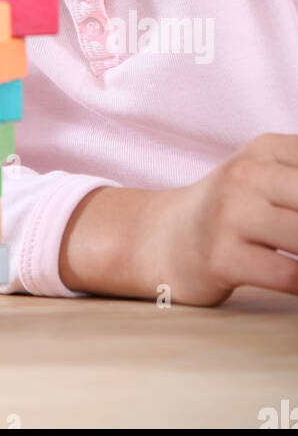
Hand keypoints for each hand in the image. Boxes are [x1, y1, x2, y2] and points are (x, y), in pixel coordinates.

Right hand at [59, 133, 297, 303]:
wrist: (152, 240)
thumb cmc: (224, 215)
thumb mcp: (266, 179)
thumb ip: (297, 183)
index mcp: (265, 151)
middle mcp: (248, 174)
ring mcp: (232, 214)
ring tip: (297, 255)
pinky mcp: (221, 256)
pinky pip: (286, 274)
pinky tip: (296, 285)